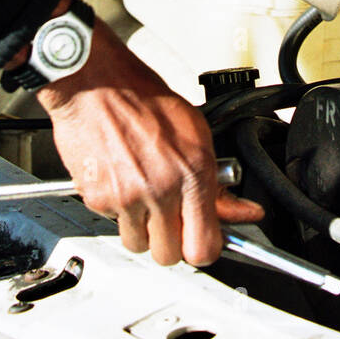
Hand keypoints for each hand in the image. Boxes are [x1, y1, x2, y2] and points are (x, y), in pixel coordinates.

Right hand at [35, 13, 262, 265]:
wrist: (96, 83)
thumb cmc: (144, 99)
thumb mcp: (197, 133)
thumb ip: (218, 182)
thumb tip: (243, 212)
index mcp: (192, 171)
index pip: (204, 247)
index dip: (203, 247)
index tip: (201, 238)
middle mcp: (160, 188)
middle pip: (168, 256)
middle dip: (169, 240)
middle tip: (168, 214)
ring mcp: (126, 196)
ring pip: (137, 244)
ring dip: (141, 228)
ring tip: (142, 193)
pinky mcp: (97, 198)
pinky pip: (111, 222)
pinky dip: (116, 208)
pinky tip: (121, 179)